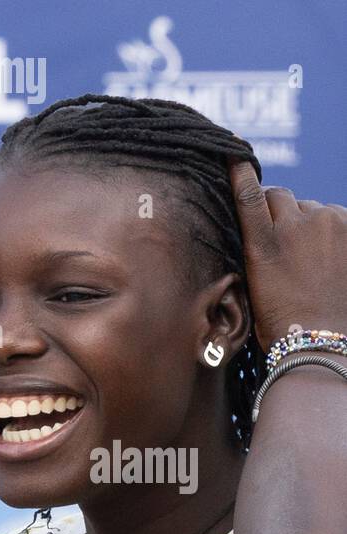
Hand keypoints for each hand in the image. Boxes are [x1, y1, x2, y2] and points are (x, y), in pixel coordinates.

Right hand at [229, 161, 346, 348]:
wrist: (322, 337)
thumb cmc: (281, 322)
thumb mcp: (254, 285)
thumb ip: (257, 248)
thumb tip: (262, 224)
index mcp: (264, 243)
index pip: (251, 197)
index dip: (242, 177)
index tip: (235, 158)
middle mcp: (297, 224)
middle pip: (283, 197)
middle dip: (278, 209)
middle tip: (280, 237)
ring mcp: (329, 223)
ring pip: (311, 209)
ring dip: (308, 223)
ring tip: (308, 258)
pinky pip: (336, 217)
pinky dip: (331, 230)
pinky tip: (328, 257)